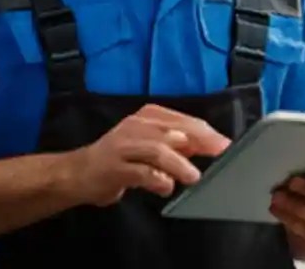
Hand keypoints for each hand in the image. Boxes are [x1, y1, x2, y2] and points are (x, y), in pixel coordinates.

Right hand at [68, 104, 230, 206]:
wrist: (79, 173)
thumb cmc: (120, 159)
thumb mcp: (150, 145)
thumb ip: (176, 145)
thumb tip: (207, 146)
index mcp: (147, 116)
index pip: (183, 121)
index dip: (206, 133)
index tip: (225, 145)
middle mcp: (136, 125)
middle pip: (174, 131)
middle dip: (200, 142)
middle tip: (219, 155)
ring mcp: (123, 145)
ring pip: (158, 150)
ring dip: (179, 164)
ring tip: (193, 177)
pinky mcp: (114, 167)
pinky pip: (141, 172)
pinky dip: (157, 179)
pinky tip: (166, 187)